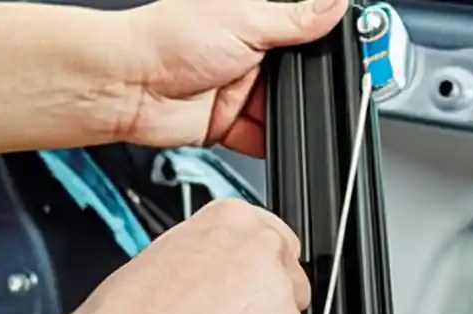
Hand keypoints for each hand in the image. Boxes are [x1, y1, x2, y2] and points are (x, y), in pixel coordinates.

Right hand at [77, 200, 310, 313]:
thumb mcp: (168, 255)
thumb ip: (211, 257)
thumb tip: (220, 274)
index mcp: (233, 219)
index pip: (274, 236)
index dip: (262, 266)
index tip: (249, 283)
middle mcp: (264, 250)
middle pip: (290, 277)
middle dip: (268, 301)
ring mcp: (280, 295)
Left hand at [120, 0, 349, 155]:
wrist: (128, 85)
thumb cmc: (167, 39)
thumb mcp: (246, 21)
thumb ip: (296, 19)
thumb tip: (336, 3)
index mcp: (252, 21)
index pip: (302, 34)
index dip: (322, 44)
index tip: (344, 54)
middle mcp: (247, 56)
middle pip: (297, 79)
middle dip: (305, 87)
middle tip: (310, 86)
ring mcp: (238, 91)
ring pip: (282, 111)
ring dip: (287, 114)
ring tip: (281, 105)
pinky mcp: (228, 124)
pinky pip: (262, 138)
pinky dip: (271, 141)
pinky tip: (275, 133)